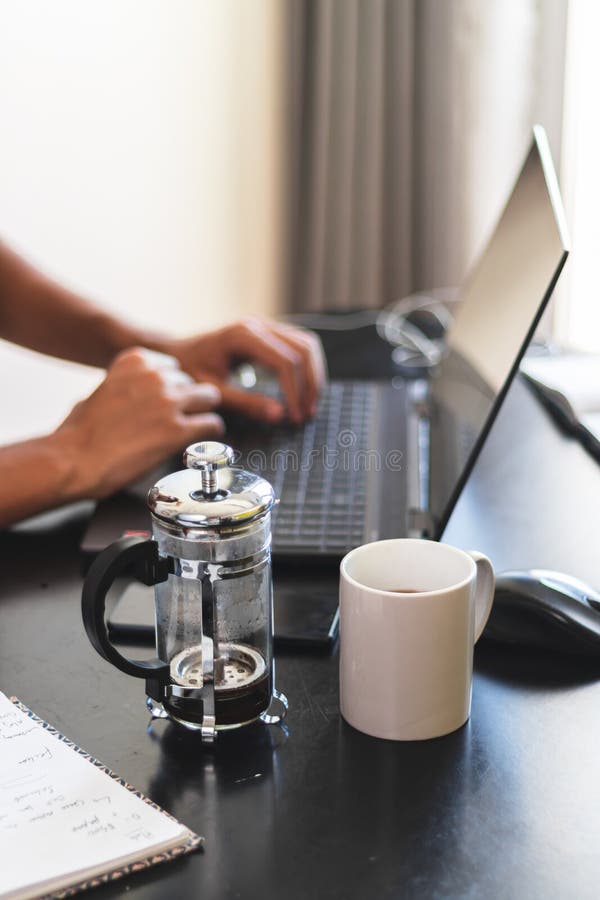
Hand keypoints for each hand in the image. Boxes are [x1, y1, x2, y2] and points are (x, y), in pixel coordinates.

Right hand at [55, 348, 223, 498]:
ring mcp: (168, 402)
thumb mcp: (101, 389)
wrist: (73, 460)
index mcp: (135, 361)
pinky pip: (212, 424)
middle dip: (188, 400)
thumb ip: (127, 384)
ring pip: (209, 398)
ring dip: (203, 412)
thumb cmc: (79, 433)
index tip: (169, 399)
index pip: (172, 366)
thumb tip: (136, 395)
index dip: (172, 386)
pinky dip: (210, 432)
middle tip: (182, 417)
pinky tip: (202, 438)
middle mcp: (154, 376)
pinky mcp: (178, 430)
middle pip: (191, 382)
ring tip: (197, 425)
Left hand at [164, 318, 326, 424]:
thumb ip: (245, 403)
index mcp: (243, 336)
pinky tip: (302, 392)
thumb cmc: (189, 370)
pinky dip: (307, 369)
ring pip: (307, 344)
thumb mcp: (212, 391)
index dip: (295, 391)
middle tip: (306, 414)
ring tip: (308, 406)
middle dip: (310, 384)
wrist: (176, 352)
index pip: (285, 361)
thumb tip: (279, 415)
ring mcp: (265, 326)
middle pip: (303, 349)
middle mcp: (258, 325)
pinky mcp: (269, 334)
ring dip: (313, 375)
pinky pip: (299, 345)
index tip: (294, 417)